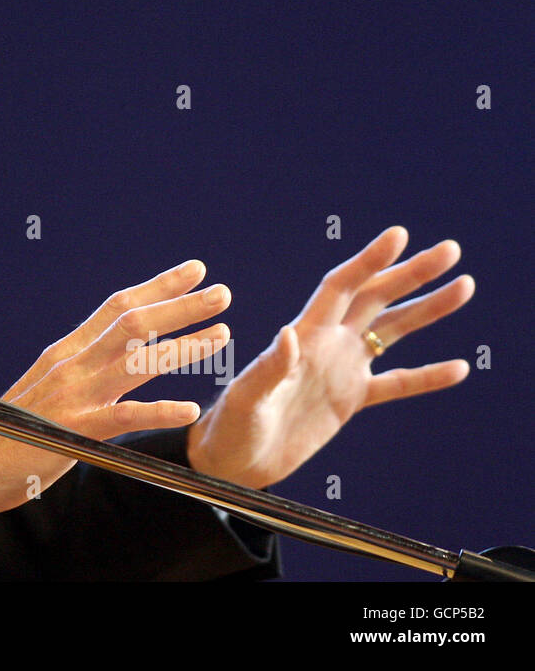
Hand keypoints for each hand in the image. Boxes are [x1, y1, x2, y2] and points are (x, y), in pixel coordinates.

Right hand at [0, 259, 230, 529]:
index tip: (194, 272)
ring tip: (222, 336)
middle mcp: (71, 364)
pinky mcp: (74, 430)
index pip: (117, 307)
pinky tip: (190, 409)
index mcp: (66, 352)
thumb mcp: (46, 390)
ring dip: (183, 346)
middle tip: (223, 292)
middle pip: (133, 322)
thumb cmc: (8, 432)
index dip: (158, 287)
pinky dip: (159, 410)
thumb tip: (109, 357)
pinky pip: (125, 416)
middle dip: (181, 305)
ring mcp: (73, 395)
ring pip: (137, 360)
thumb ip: (77, 372)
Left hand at [186, 227, 471, 488]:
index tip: (398, 236)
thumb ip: (269, 368)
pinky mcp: (349, 399)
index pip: (342, 287)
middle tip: (450, 250)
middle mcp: (327, 344)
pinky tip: (459, 367)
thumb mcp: (246, 397)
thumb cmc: (232, 426)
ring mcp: (340, 369)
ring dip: (427, 310)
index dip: (369, 261)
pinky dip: (427, 376)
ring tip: (464, 286)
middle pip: (376, 298)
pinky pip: (396, 384)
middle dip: (412, 273)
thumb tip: (290, 334)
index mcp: (304, 336)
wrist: (235, 460)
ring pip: (392, 331)